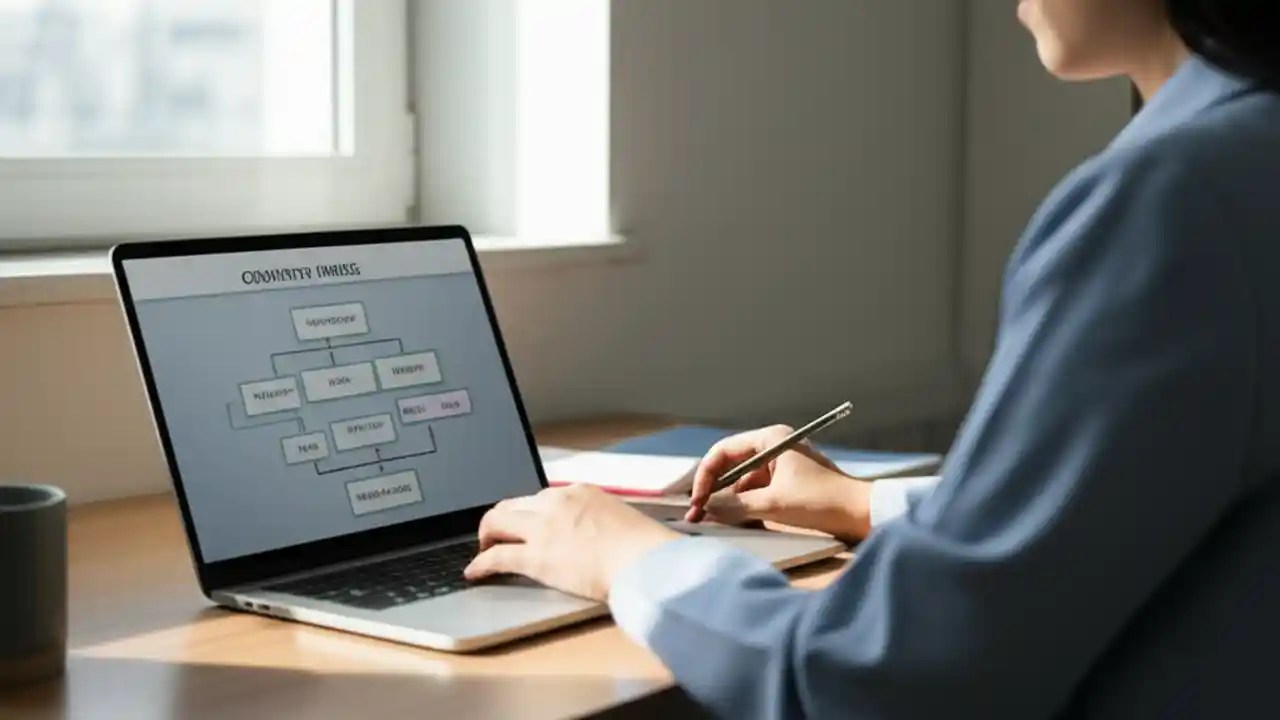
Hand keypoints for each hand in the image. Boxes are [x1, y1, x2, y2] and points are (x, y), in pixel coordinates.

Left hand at [464, 485, 681, 600]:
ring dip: (486, 535)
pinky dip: (480, 564)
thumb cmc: (643, 547)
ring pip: (497, 522)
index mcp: (578, 492)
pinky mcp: (534, 557)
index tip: (528, 522)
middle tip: (498, 534)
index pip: (542, 497)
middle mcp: (555, 502)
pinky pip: (496, 557)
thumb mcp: (620, 519)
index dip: (530, 512)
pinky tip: (474, 572)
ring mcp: (542, 528)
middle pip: (513, 504)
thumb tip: (598, 537)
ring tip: (483, 548)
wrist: (643, 561)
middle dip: (501, 519)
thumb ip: (600, 521)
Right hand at [685, 425, 873, 542]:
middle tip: (698, 515)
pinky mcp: (788, 483)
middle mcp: (773, 446)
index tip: (697, 502)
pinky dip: (745, 506)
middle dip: (713, 491)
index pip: (723, 452)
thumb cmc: (821, 501)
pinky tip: (736, 521)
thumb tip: (705, 510)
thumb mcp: (773, 504)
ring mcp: (782, 465)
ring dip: (729, 502)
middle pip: (730, 466)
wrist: (862, 514)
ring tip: (714, 522)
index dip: (705, 477)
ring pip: (742, 482)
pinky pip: (757, 492)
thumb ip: (736, 506)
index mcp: (770, 439)